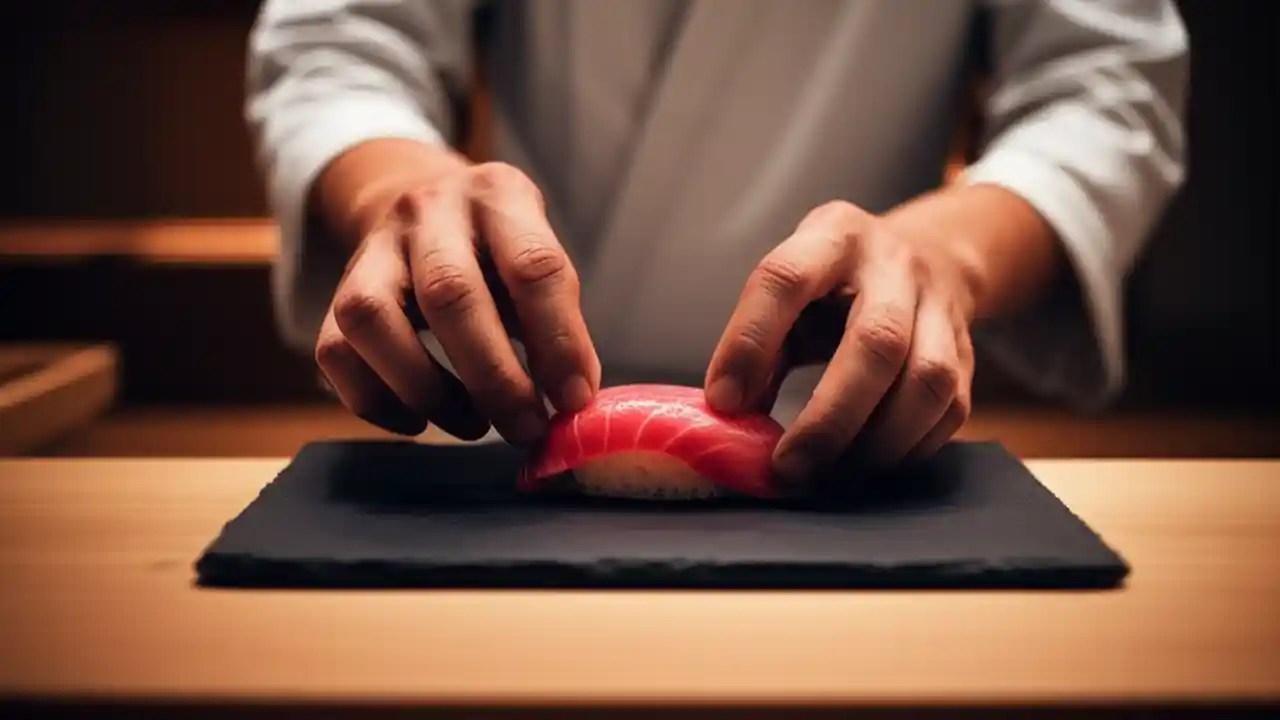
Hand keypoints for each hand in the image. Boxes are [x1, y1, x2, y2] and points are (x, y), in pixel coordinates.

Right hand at [314, 145, 599, 442]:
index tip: (574, 400)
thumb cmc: (498, 252)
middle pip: (450, 295)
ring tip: (473, 425)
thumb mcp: (538, 261)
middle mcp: (430, 210)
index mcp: (500, 196)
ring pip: (374, 318)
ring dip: (427, 390)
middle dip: (495, 378)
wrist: (425, 206)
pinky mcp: (338, 288)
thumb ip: (559, 324)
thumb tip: (572, 404)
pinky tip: (419, 421)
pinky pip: (336, 351)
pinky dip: (376, 401)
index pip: (533, 267)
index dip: (559, 342)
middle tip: (526, 429)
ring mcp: (375, 246)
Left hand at [705, 201, 983, 484]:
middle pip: (877, 342)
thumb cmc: (835, 287)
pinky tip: (866, 466)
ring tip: (828, 476)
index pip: (786, 279)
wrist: (928, 255)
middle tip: (789, 467)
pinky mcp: (968, 353)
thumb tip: (731, 415)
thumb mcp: (790, 294)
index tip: (724, 401)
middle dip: (829, 418)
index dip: (750, 341)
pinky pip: (950, 412)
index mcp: (833, 236)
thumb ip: (759, 346)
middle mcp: (894, 265)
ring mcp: (941, 308)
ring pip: (926, 382)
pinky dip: (905, 450)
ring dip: (874, 443)